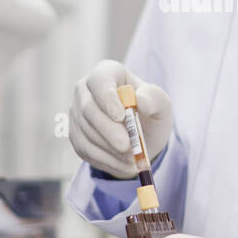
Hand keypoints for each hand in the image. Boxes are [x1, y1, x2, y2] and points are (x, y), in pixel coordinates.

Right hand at [69, 59, 172, 178]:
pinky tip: (124, 165)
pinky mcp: (75, 134)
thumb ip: (155, 99)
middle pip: (88, 109)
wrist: (141, 136)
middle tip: (127, 146)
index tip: (121, 116)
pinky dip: (105, 160)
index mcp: (107, 72)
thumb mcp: (161, 104)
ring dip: (109, 149)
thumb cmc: (150, 113)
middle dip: (108, 130)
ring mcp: (76, 112)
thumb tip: (141, 100)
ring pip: (85, 132)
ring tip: (132, 159)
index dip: (107, 98)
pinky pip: (84, 149)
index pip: (99, 80)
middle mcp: (85, 89)